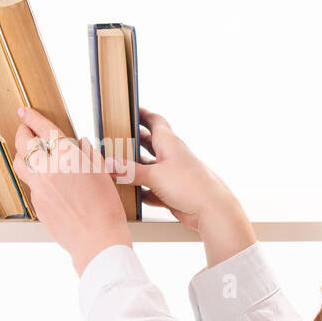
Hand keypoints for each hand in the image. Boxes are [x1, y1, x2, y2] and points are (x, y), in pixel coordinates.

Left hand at [11, 107, 132, 275]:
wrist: (97, 240)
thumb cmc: (106, 208)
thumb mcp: (102, 173)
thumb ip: (88, 154)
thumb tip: (79, 143)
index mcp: (67, 158)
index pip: (43, 130)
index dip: (31, 118)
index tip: (24, 111)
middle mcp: (48, 170)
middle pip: (23, 144)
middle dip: (22, 133)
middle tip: (25, 128)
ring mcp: (39, 188)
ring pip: (20, 164)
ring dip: (23, 154)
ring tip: (31, 153)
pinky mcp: (37, 204)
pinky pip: (30, 185)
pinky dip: (35, 178)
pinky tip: (48, 182)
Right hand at [110, 107, 255, 266]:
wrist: (212, 211)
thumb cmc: (191, 186)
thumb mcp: (155, 175)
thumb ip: (130, 171)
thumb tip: (109, 163)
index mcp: (169, 143)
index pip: (155, 121)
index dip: (142, 114)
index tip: (129, 110)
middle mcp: (171, 156)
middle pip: (149, 143)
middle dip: (133, 141)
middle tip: (116, 138)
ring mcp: (172, 175)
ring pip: (149, 167)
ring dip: (135, 168)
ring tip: (117, 166)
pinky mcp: (172, 192)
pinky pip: (152, 189)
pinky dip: (141, 190)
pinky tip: (131, 193)